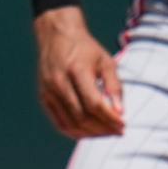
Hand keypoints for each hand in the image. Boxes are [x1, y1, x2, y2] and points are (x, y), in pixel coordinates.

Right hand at [34, 7, 123, 137]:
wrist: (57, 35)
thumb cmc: (86, 49)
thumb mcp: (106, 61)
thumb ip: (114, 86)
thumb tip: (120, 113)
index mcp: (76, 70)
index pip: (94, 103)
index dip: (109, 118)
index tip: (123, 125)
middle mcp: (59, 82)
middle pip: (82, 116)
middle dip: (103, 128)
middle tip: (118, 131)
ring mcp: (49, 91)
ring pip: (70, 123)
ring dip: (91, 133)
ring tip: (106, 132)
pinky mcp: (44, 97)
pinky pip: (59, 123)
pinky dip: (75, 132)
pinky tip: (89, 132)